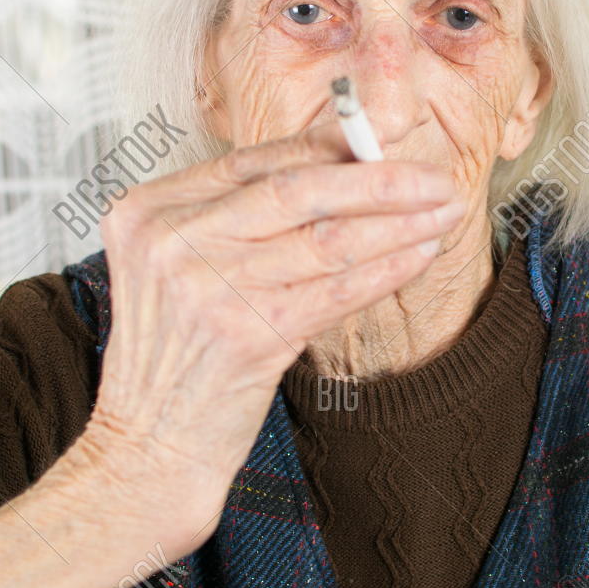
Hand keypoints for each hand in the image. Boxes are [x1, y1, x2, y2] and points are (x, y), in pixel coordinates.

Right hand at [61, 121, 462, 558]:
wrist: (146, 449)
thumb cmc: (177, 359)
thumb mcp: (184, 269)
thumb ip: (242, 215)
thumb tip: (343, 158)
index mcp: (147, 210)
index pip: (255, 161)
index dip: (330, 146)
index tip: (385, 138)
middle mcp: (170, 240)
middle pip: (297, 189)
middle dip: (378, 180)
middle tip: (435, 178)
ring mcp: (205, 286)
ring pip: (326, 239)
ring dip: (398, 224)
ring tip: (443, 214)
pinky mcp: (245, 334)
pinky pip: (336, 290)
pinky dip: (386, 269)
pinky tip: (419, 255)